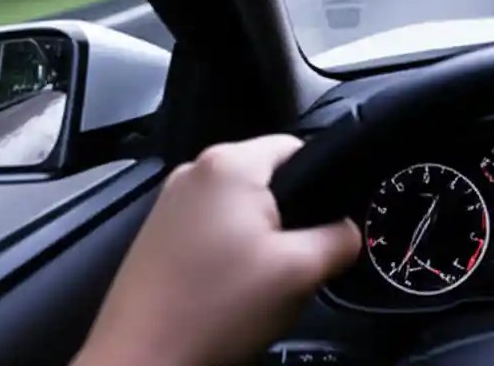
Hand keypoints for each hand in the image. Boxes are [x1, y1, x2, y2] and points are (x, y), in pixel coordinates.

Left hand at [75, 135, 360, 365]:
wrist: (142, 360)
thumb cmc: (215, 310)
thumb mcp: (301, 271)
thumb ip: (341, 238)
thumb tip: (351, 230)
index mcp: (229, 163)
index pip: (299, 148)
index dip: (324, 185)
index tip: (327, 226)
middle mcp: (194, 171)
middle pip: (269, 180)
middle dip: (290, 218)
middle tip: (294, 264)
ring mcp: (169, 202)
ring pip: (241, 208)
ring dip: (259, 239)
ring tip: (258, 283)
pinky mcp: (156, 234)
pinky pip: (212, 229)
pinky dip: (229, 253)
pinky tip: (228, 289)